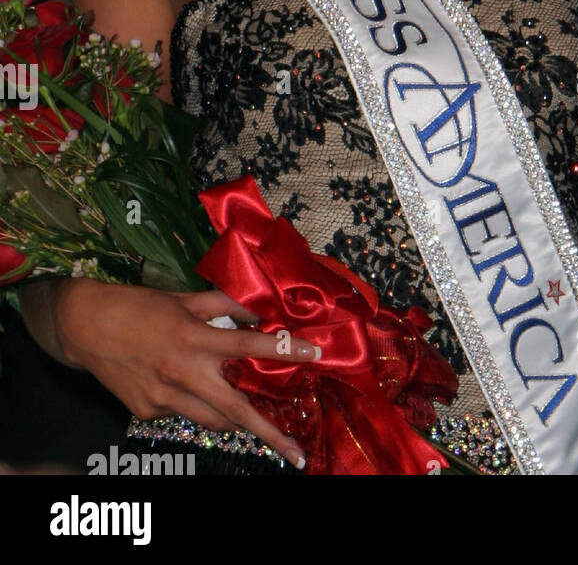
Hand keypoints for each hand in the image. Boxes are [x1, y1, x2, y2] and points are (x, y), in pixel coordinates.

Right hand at [55, 278, 315, 467]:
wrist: (85, 328)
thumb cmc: (139, 306)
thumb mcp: (186, 299)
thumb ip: (225, 306)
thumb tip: (259, 315)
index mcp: (194, 338)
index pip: (249, 345)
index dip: (284, 349)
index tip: (315, 354)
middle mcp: (183, 373)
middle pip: (235, 409)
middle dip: (269, 433)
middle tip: (296, 454)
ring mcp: (164, 398)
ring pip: (212, 419)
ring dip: (237, 421)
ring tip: (257, 423)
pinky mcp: (148, 412)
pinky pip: (185, 414)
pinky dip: (197, 404)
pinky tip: (187, 386)